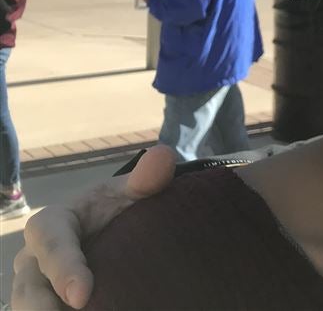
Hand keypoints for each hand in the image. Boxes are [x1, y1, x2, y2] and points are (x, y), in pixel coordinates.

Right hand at [11, 146, 176, 308]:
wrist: (113, 230)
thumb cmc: (113, 209)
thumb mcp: (127, 193)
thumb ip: (144, 180)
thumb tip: (163, 157)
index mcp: (50, 224)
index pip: (49, 242)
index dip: (63, 268)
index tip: (81, 295)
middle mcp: (33, 260)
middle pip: (28, 287)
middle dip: (41, 307)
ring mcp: (35, 288)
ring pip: (28, 307)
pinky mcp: (47, 304)